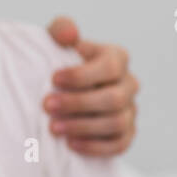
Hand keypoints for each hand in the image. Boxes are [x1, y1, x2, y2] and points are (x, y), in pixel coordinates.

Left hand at [44, 16, 138, 156]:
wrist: (58, 89)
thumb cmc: (58, 61)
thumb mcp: (55, 40)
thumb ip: (62, 29)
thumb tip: (70, 35)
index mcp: (116, 58)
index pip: (110, 67)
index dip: (82, 75)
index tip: (53, 79)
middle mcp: (128, 84)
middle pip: (114, 98)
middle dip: (78, 103)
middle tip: (47, 105)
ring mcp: (130, 110)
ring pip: (117, 122)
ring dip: (83, 126)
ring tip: (54, 127)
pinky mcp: (125, 134)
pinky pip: (119, 144)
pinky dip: (95, 146)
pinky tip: (71, 144)